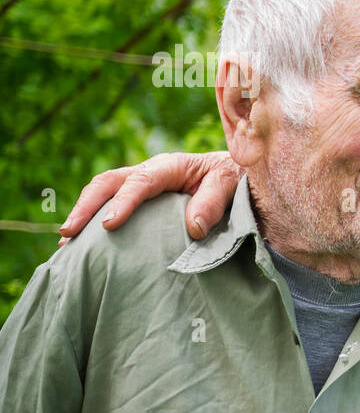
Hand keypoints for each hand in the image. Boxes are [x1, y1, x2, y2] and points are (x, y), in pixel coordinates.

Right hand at [57, 151, 242, 245]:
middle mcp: (149, 172)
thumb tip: (194, 227)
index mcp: (170, 166)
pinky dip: (94, 224)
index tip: (110, 225)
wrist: (239, 178)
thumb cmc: (235, 180)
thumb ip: (213, 202)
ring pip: (103, 194)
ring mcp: (141, 186)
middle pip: (108, 183)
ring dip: (84, 216)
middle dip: (86, 206)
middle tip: (69, 233)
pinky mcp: (141, 201)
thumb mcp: (230, 185)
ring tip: (66, 244)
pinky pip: (110, 206)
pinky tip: (81, 246)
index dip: (123, 202)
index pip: (141, 182)